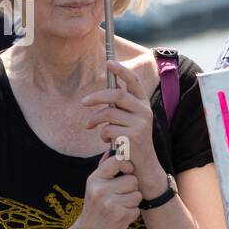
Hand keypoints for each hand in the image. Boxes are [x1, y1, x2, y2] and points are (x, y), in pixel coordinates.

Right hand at [74, 153, 141, 228]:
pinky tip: (120, 218)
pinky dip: (132, 214)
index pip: (117, 160)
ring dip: (132, 202)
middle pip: (132, 180)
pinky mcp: (120, 216)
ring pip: (137, 194)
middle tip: (118, 198)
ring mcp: (110, 203)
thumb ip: (104, 169)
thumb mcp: (93, 187)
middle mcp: (101, 190)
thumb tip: (114, 148)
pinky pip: (137, 209)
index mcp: (94, 179)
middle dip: (130, 189)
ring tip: (119, 207)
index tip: (126, 172)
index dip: (126, 165)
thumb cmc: (94, 209)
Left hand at [81, 60, 162, 198]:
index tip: (108, 62)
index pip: (134, 81)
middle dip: (97, 96)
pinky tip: (106, 141)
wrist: (143, 166)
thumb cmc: (132, 142)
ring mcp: (141, 124)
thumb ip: (121, 107)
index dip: (121, 70)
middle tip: (83, 102)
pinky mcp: (134, 137)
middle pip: (117, 94)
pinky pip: (108, 129)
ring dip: (95, 120)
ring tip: (90, 126)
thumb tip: (104, 91)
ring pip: (109, 113)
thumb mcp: (129, 121)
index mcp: (143, 104)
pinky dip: (102, 135)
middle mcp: (145, 111)